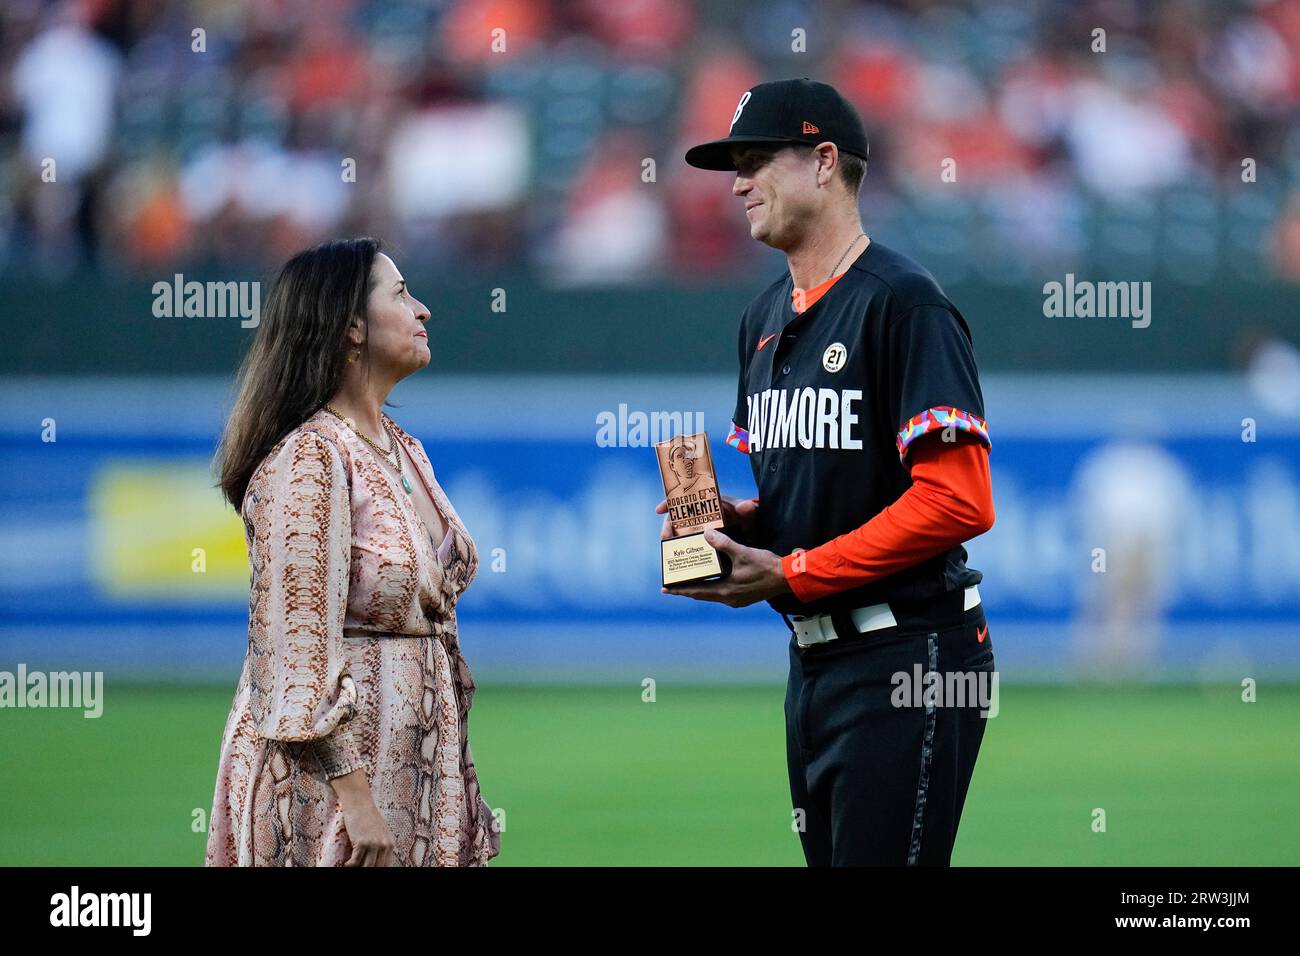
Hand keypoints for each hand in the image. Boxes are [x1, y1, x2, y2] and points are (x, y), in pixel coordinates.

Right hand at [333, 770, 396, 866]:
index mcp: (390, 843)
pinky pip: (355, 861)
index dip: (378, 868)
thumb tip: (374, 860)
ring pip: (367, 867)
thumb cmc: (367, 816)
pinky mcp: (362, 843)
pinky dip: (349, 865)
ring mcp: (374, 844)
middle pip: (377, 867)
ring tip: (350, 866)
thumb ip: (381, 845)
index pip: (386, 864)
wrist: (359, 802)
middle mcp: (385, 845)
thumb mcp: (380, 831)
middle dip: (367, 869)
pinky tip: (345, 864)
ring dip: (357, 868)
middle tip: (358, 867)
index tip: (369, 868)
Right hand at [655, 495, 757, 540]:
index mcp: (708, 503)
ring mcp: (700, 528)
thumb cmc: (747, 518)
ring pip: (680, 531)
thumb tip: (745, 507)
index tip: (659, 509)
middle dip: (668, 526)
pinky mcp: (702, 541)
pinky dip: (680, 548)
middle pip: (678, 517)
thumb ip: (747, 509)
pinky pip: (688, 543)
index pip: (685, 499)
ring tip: (669, 548)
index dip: (671, 502)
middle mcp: (701, 515)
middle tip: (665, 537)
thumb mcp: (748, 513)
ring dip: (672, 538)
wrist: (752, 532)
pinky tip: (677, 556)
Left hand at [661, 528, 791, 606]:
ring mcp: (737, 599)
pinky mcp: (743, 596)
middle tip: (671, 585)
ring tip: (687, 582)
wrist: (788, 578)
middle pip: (701, 594)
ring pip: (711, 594)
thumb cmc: (766, 567)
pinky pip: (722, 592)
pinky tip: (711, 579)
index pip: (696, 591)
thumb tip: (707, 534)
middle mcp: (728, 598)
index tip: (665, 589)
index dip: (680, 589)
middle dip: (686, 589)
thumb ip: (723, 543)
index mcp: (725, 591)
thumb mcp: (743, 553)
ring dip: (699, 588)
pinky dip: (712, 586)